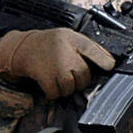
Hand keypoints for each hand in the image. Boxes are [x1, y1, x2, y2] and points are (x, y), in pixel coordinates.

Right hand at [0, 28, 115, 99]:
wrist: (23, 47)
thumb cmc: (51, 44)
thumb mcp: (71, 38)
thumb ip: (90, 49)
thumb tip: (110, 63)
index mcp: (74, 40)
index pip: (95, 52)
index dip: (104, 61)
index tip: (109, 67)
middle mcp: (67, 53)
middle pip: (85, 77)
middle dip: (80, 80)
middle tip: (70, 72)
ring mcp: (57, 66)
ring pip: (72, 88)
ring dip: (67, 87)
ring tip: (59, 76)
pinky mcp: (46, 78)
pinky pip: (57, 93)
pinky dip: (54, 92)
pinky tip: (50, 81)